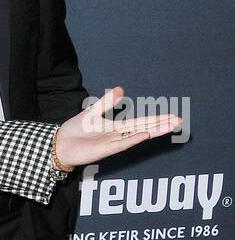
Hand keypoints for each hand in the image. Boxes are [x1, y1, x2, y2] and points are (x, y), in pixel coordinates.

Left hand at [54, 87, 181, 169]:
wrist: (59, 144)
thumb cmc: (75, 131)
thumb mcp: (92, 112)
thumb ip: (106, 102)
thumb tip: (120, 89)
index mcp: (117, 128)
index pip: (141, 122)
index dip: (157, 119)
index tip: (173, 116)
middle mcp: (118, 136)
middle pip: (144, 129)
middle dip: (161, 125)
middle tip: (179, 121)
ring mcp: (112, 143)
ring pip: (137, 136)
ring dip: (153, 131)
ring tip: (169, 127)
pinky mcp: (104, 150)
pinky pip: (122, 144)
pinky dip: (133, 139)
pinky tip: (145, 135)